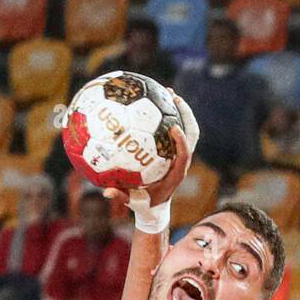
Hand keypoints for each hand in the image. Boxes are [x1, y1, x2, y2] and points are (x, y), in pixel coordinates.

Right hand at [102, 89, 199, 210]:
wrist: (155, 207)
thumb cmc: (144, 204)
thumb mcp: (133, 202)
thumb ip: (121, 197)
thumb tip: (107, 192)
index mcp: (175, 174)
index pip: (184, 155)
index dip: (181, 141)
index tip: (173, 127)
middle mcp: (180, 162)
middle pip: (192, 133)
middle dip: (185, 114)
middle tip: (173, 97)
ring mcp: (178, 154)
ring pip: (186, 128)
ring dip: (179, 110)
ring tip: (167, 92)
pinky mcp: (173, 151)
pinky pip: (174, 131)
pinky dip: (167, 116)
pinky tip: (153, 103)